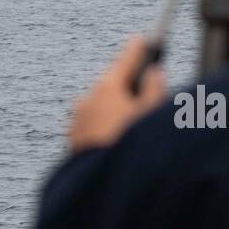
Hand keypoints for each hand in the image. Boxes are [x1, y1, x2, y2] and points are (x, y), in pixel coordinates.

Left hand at [68, 37, 167, 152]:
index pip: (126, 60)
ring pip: (102, 106)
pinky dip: (106, 126)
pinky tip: (119, 141)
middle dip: (130, 87)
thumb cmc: (129, 150)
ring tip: (137, 128)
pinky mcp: (73, 140)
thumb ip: (156, 91)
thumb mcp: (151, 118)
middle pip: (113, 84)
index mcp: (108, 88)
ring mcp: (77, 120)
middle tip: (149, 93)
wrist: (99, 190)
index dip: (138, 49)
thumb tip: (154, 74)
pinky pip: (93, 124)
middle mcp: (88, 99)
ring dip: (118, 109)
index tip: (143, 38)